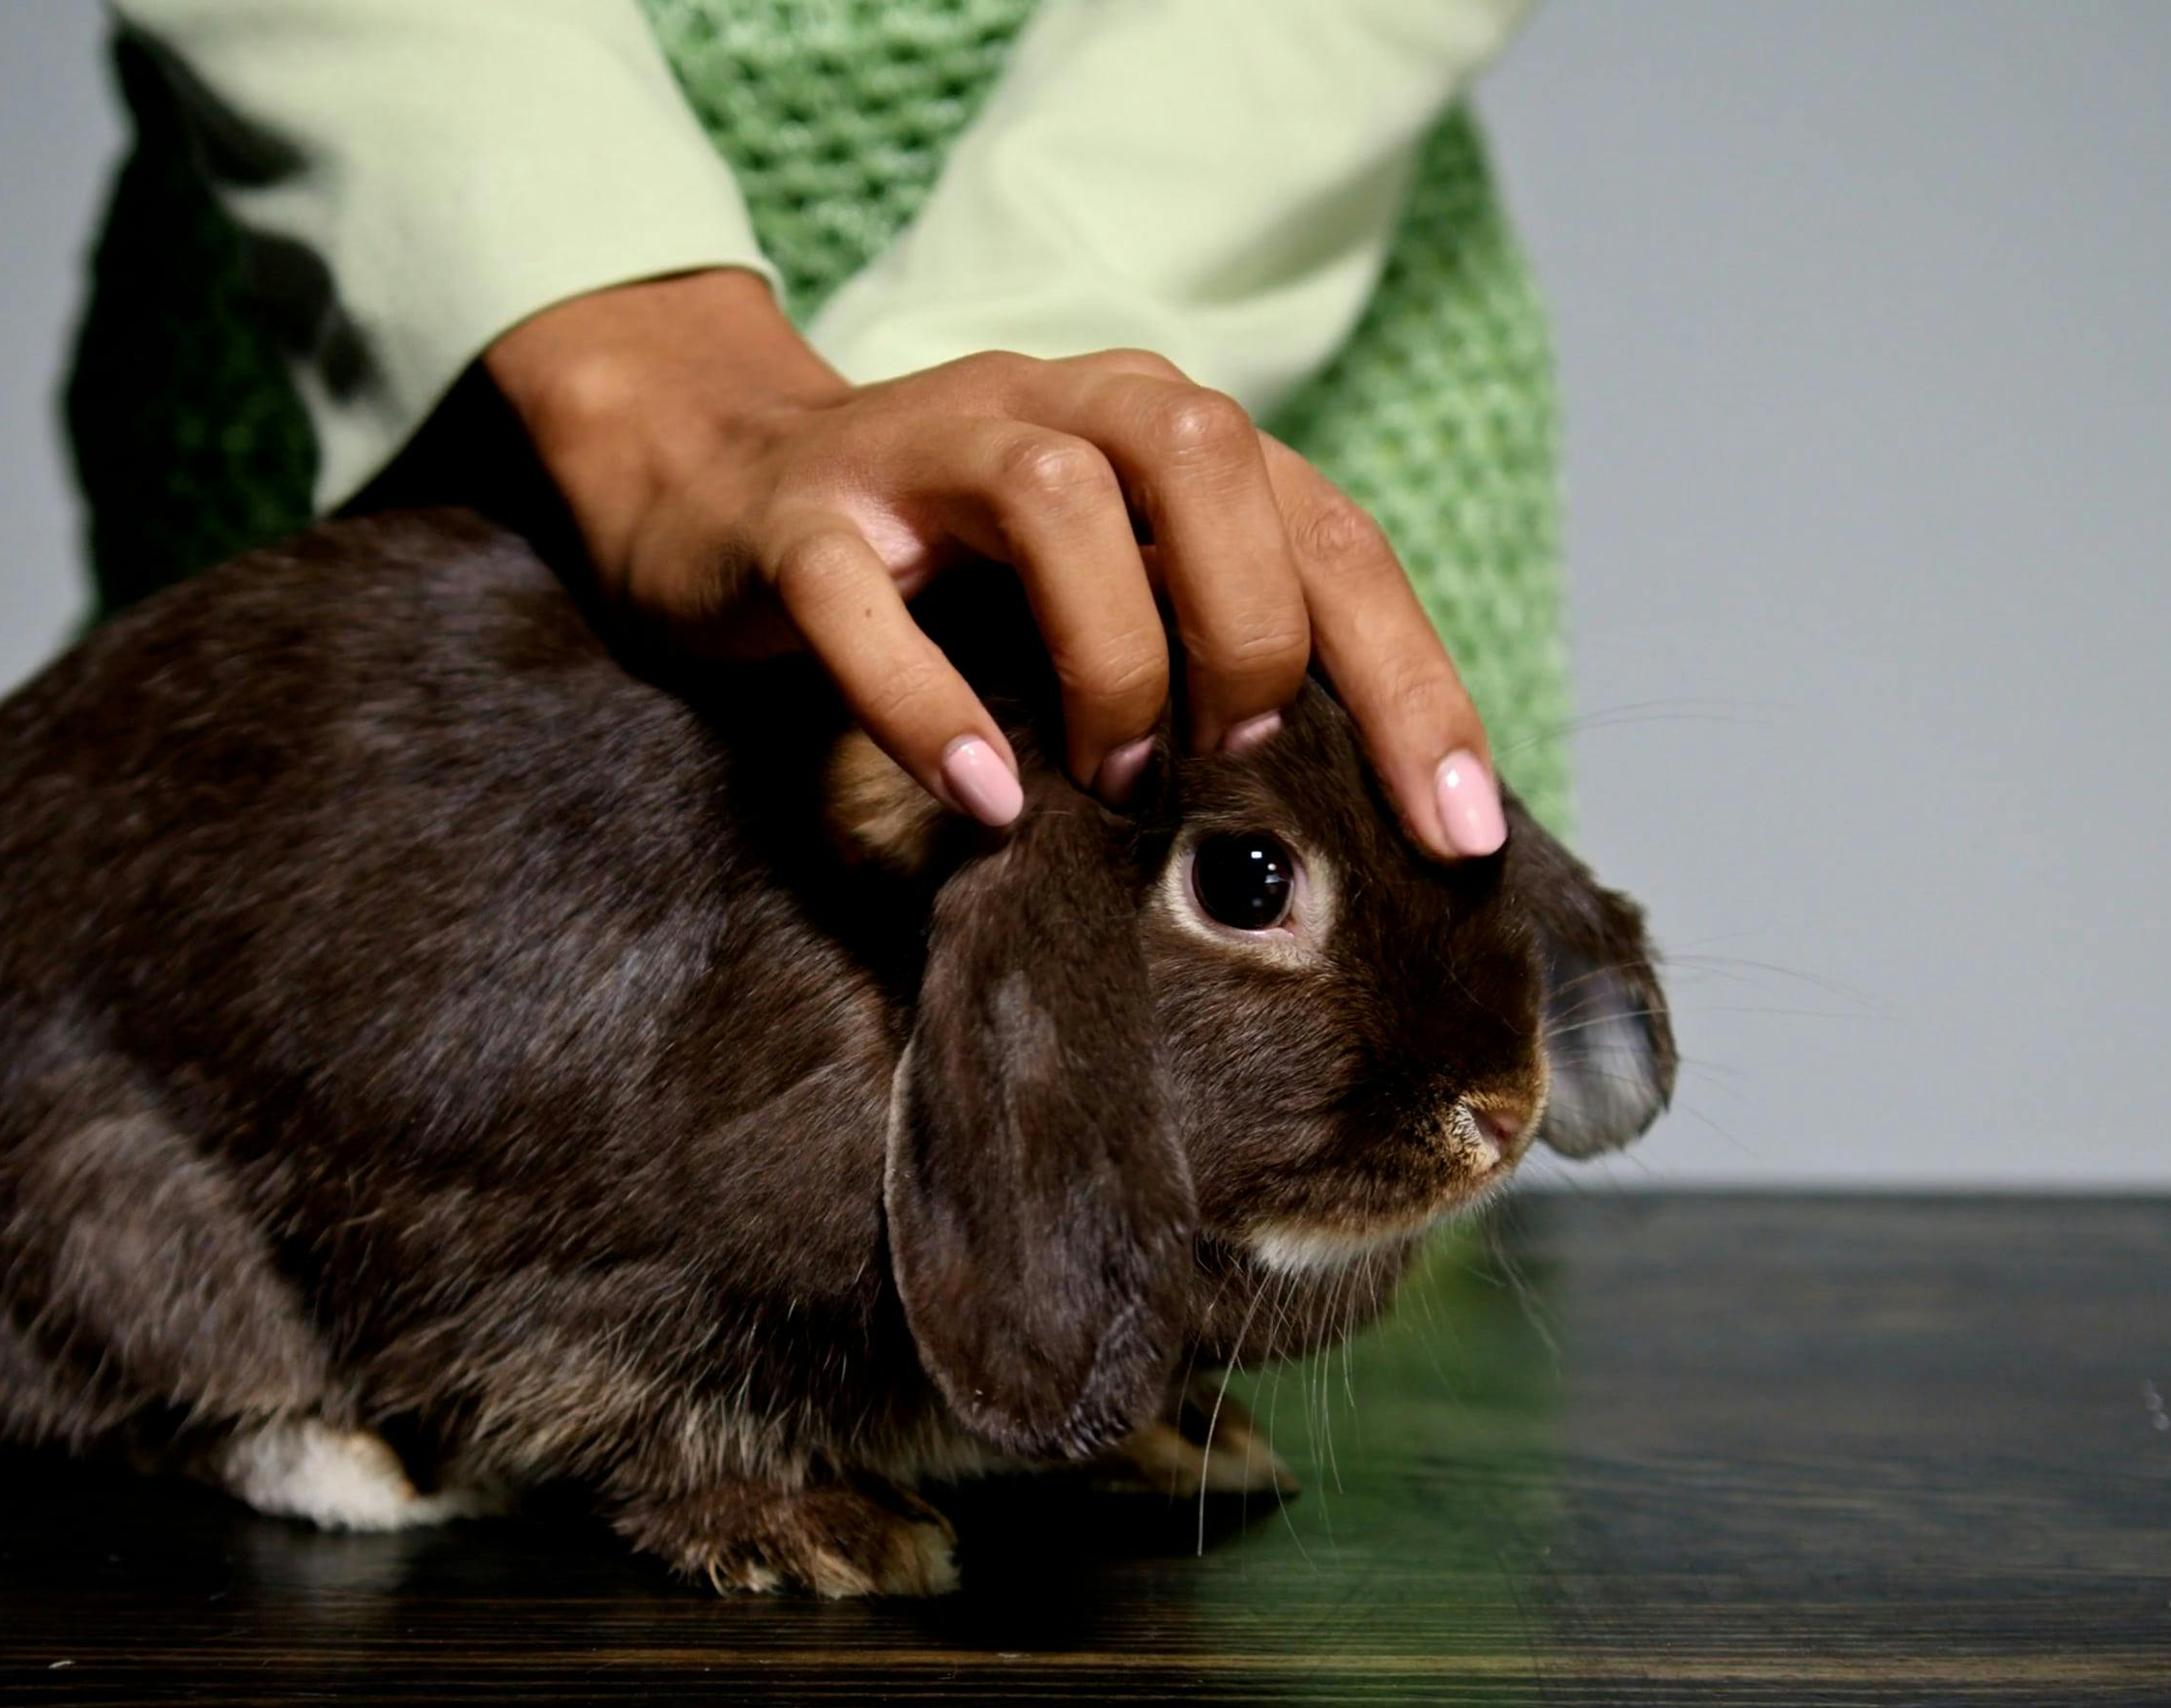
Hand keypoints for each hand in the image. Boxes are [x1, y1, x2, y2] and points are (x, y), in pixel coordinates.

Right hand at [482, 269, 1506, 857]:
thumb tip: (1358, 815)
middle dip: (1251, 627)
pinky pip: (863, 596)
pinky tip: (986, 796)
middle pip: (1206, 457)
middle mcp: (1062, 410)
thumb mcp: (1109, 593)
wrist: (716, 481)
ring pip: (1055, 495)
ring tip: (1112, 771)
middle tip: (1229, 759)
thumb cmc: (951, 569)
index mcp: (1164, 434)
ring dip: (1112, 650)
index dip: (1409, 682)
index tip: (1455, 834)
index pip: (1330, 535)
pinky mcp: (802, 519)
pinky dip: (929, 701)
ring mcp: (924, 452)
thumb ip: (1217, 654)